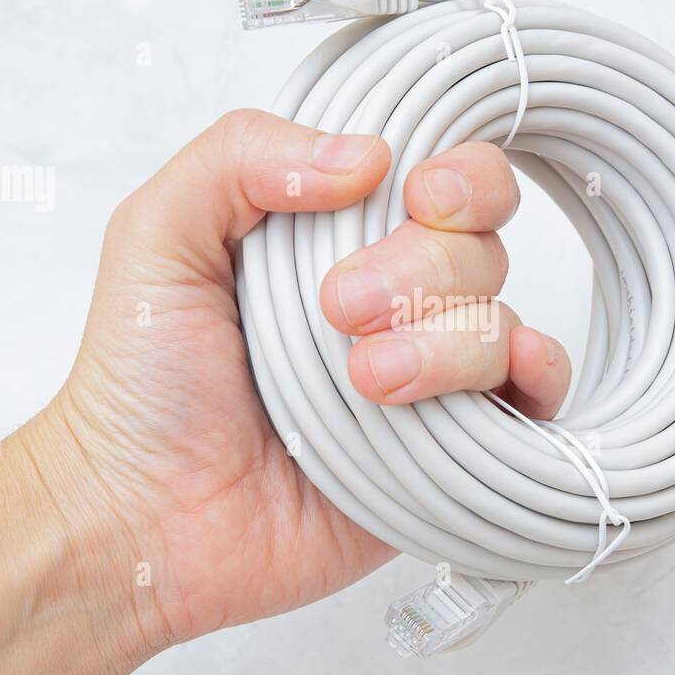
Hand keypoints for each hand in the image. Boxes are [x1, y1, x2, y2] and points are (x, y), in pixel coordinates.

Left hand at [44, 110, 572, 659]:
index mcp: (336, 239)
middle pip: (480, 250)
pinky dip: (536, 378)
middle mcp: (394, 302)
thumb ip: (241, 154)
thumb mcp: (158, 234)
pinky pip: (531, 404)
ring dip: (445, 343)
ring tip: (362, 382)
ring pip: (501, 324)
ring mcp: (426, 379)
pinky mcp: (446, 453)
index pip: (447, 179)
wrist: (143, 520)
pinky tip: (499, 377)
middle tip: (336, 309)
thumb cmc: (138, 384)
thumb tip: (368, 155)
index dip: (459, 178)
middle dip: (421, 271)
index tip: (417, 198)